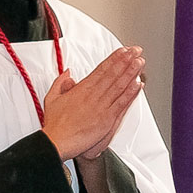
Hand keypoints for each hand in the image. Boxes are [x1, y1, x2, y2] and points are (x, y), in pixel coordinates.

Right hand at [41, 46, 144, 160]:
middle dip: (126, 61)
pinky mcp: (107, 119)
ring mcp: (101, 107)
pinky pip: (121, 103)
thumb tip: (68, 73)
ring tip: (140, 62)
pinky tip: (138, 84)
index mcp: (81, 89)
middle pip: (112, 74)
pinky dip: (130, 93)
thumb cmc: (55, 124)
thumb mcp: (52, 98)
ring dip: (131, 73)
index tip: (123, 51)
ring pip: (119, 86)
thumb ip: (60, 83)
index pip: (101, 70)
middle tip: (136, 51)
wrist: (57, 142)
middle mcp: (93, 95)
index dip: (114, 59)